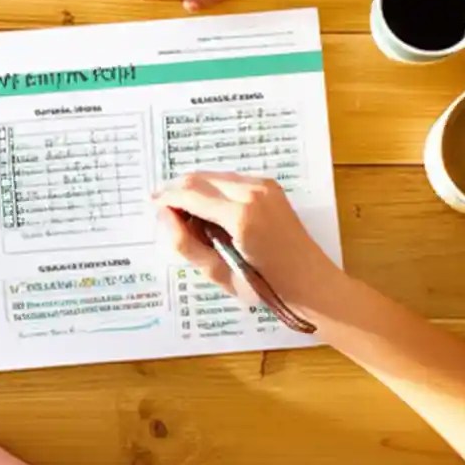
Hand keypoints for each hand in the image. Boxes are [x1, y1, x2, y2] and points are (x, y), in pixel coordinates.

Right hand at [154, 172, 343, 313]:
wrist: (312, 283)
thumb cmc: (267, 287)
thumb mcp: (219, 275)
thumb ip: (186, 244)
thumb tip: (164, 216)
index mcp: (240, 216)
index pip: (190, 194)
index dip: (166, 198)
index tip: (152, 205)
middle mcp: (253, 192)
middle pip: (200, 178)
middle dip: (179, 191)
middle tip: (167, 214)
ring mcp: (264, 186)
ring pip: (214, 176)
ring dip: (196, 190)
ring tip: (190, 219)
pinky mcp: (270, 186)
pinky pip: (231, 180)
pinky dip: (214, 191)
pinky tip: (213, 214)